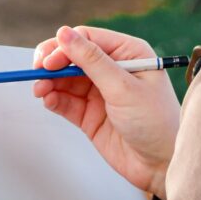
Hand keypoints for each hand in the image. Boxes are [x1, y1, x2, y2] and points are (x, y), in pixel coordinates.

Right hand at [32, 24, 180, 199]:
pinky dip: (54, 99)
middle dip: (53, 63)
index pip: (88, 39)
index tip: (49, 60)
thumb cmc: (156, 123)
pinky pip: (66, 101)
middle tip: (38, 71)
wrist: (162, 165)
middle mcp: (113, 69)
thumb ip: (92, 60)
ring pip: (65, 79)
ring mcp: (100, 92)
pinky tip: (48, 100)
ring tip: (40, 90)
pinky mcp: (90, 114)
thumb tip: (65, 34)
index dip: (65, 46)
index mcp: (129, 53)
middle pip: (73, 57)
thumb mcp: (123, 87)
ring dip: (49, 82)